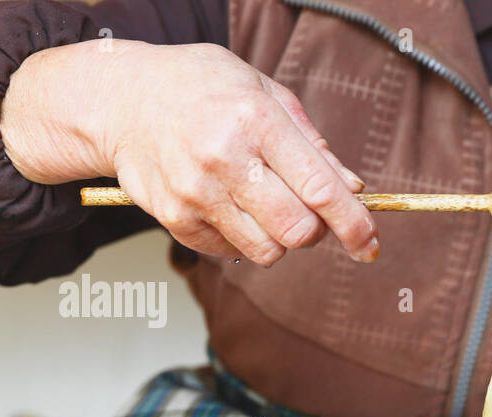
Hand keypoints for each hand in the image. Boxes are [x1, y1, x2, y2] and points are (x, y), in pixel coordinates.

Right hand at [0, 40, 376, 264]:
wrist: (121, 98)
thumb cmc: (201, 89)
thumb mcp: (263, 92)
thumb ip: (313, 143)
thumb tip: (353, 190)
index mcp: (255, 120)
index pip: (321, 190)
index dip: (355, 225)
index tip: (370, 245)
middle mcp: (224, 157)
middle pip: (298, 232)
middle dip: (315, 231)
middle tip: (307, 211)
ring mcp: (195, 191)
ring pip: (268, 251)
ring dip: (279, 237)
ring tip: (262, 202)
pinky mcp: (175, 218)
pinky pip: (233, 251)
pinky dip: (243, 238)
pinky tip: (229, 204)